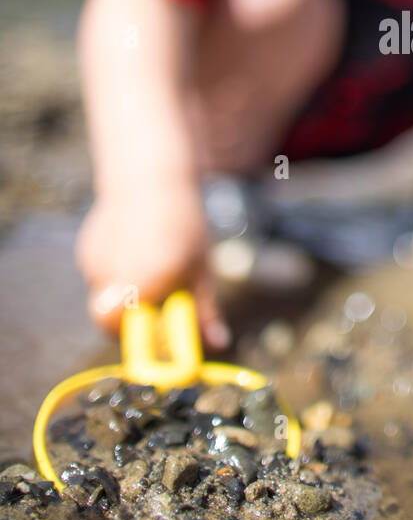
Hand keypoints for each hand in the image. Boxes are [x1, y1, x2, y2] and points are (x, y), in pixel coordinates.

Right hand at [75, 181, 230, 351]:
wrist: (150, 176)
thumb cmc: (183, 224)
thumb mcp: (200, 268)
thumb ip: (204, 311)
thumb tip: (219, 343)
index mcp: (147, 279)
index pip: (126, 332)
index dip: (141, 340)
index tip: (162, 336)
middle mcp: (115, 274)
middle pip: (108, 322)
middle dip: (131, 322)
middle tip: (156, 308)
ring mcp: (95, 262)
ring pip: (104, 300)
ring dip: (125, 296)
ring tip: (150, 267)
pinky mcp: (86, 251)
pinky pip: (99, 278)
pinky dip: (116, 276)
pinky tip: (135, 251)